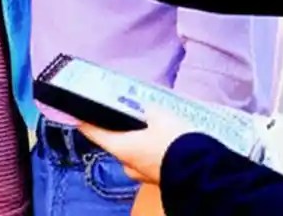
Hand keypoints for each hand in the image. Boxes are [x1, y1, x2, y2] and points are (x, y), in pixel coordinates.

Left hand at [77, 107, 194, 184]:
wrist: (203, 170)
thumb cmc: (176, 142)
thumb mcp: (161, 115)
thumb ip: (146, 108)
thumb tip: (142, 106)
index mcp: (120, 147)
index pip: (92, 131)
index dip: (85, 118)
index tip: (79, 109)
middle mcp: (126, 164)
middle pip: (114, 141)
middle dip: (120, 127)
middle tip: (127, 111)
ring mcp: (141, 174)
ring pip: (132, 151)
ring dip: (138, 139)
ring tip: (151, 123)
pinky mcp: (156, 178)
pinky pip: (147, 159)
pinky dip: (151, 149)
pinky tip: (163, 139)